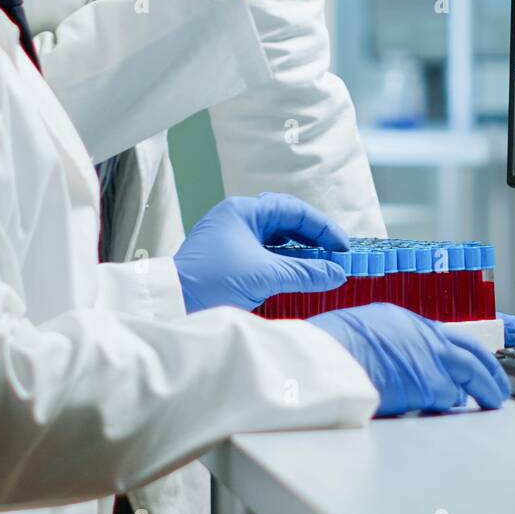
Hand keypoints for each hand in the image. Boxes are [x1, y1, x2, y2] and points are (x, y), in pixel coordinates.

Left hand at [174, 191, 347, 312]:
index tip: (343, 247)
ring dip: (298, 251)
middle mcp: (235, 218)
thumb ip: (305, 273)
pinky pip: (262, 252)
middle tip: (336, 256)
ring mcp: (229, 237)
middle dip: (312, 238)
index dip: (322, 227)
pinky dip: (282, 261)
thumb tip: (337, 273)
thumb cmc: (212, 282)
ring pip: (273, 238)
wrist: (171, 304)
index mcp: (243, 211)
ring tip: (320, 266)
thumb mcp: (265, 276)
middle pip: (284, 221)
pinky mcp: (225, 257)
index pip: (293, 210)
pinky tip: (295, 273)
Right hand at [311, 304, 510, 415]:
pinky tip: (458, 411)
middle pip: (467, 347)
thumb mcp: (355, 335)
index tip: (465, 362)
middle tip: (497, 381)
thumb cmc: (325, 350)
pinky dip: (455, 404)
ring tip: (494, 399)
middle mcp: (420, 332)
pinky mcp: (429, 382)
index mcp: (400, 319)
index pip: (439, 335)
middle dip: (487, 365)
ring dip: (485, 387)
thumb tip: (386, 364)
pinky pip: (451, 396)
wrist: (323, 360)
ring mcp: (428, 355)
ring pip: (471, 370)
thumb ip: (380, 346)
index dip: (455, 351)